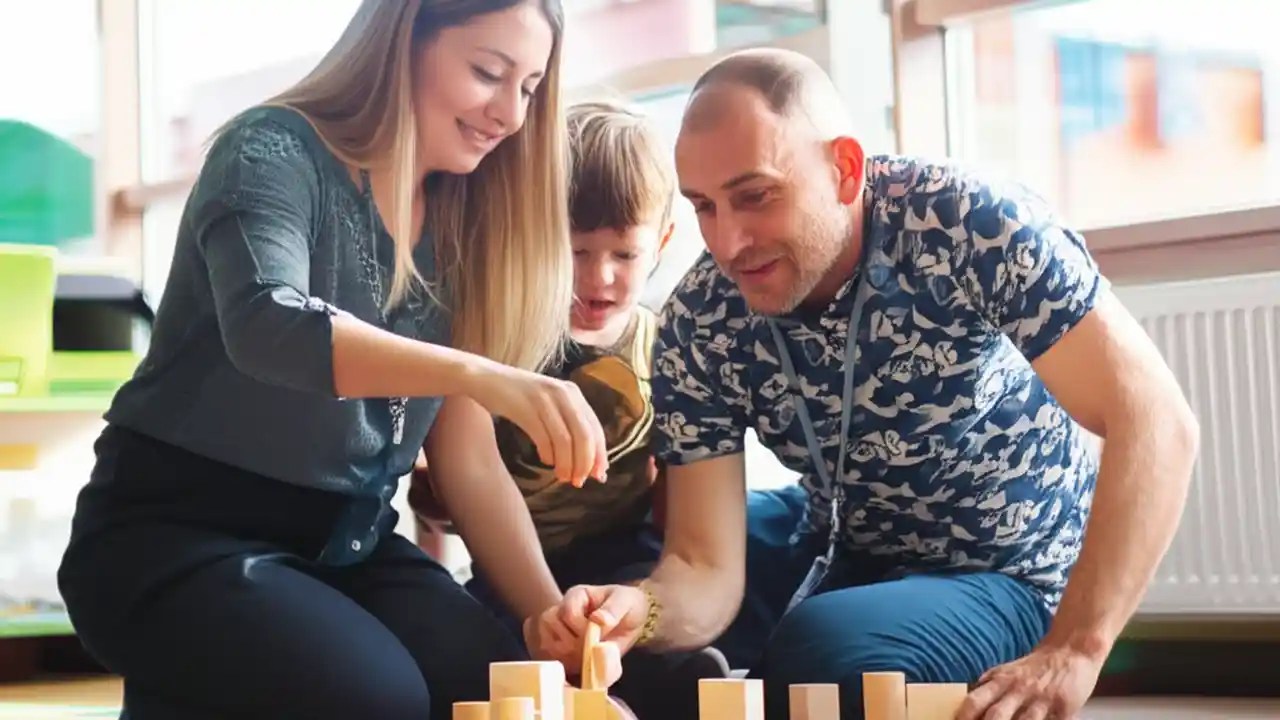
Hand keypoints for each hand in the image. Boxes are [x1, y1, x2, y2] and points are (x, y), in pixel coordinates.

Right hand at [465, 359, 608, 486]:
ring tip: (562, 477)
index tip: (599, 476)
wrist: (484, 378)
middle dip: (584, 463)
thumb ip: (569, 426)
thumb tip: (589, 464)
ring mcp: (544, 399)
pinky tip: (545, 460)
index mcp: (573, 393)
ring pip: (565, 440)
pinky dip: (548, 454)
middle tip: (578, 481)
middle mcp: (563, 393)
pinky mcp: (525, 407)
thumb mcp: (549, 405)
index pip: (595, 429)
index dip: (600, 455)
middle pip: (584, 436)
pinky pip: (543, 437)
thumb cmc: (519, 398)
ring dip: (566, 464)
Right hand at [530, 585, 648, 667]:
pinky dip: (562, 662)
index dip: (581, 630)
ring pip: (545, 641)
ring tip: (585, 656)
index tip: (599, 638)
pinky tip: (579, 663)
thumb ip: (613, 610)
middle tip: (592, 649)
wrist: (630, 620)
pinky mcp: (556, 646)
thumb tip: (598, 620)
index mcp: (577, 595)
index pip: (567, 613)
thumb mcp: (627, 603)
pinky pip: (547, 655)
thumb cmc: (628, 607)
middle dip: (572, 642)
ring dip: (565, 653)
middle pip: (550, 625)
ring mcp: (556, 628)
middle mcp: (561, 609)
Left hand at [956, 644, 1103, 719]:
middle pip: (996, 716)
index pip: (975, 701)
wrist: (1071, 651)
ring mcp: (1041, 701)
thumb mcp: (1007, 671)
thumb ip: (988, 685)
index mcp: (1001, 681)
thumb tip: (965, 700)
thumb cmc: (1036, 667)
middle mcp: (1018, 690)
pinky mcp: (1064, 708)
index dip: (963, 717)